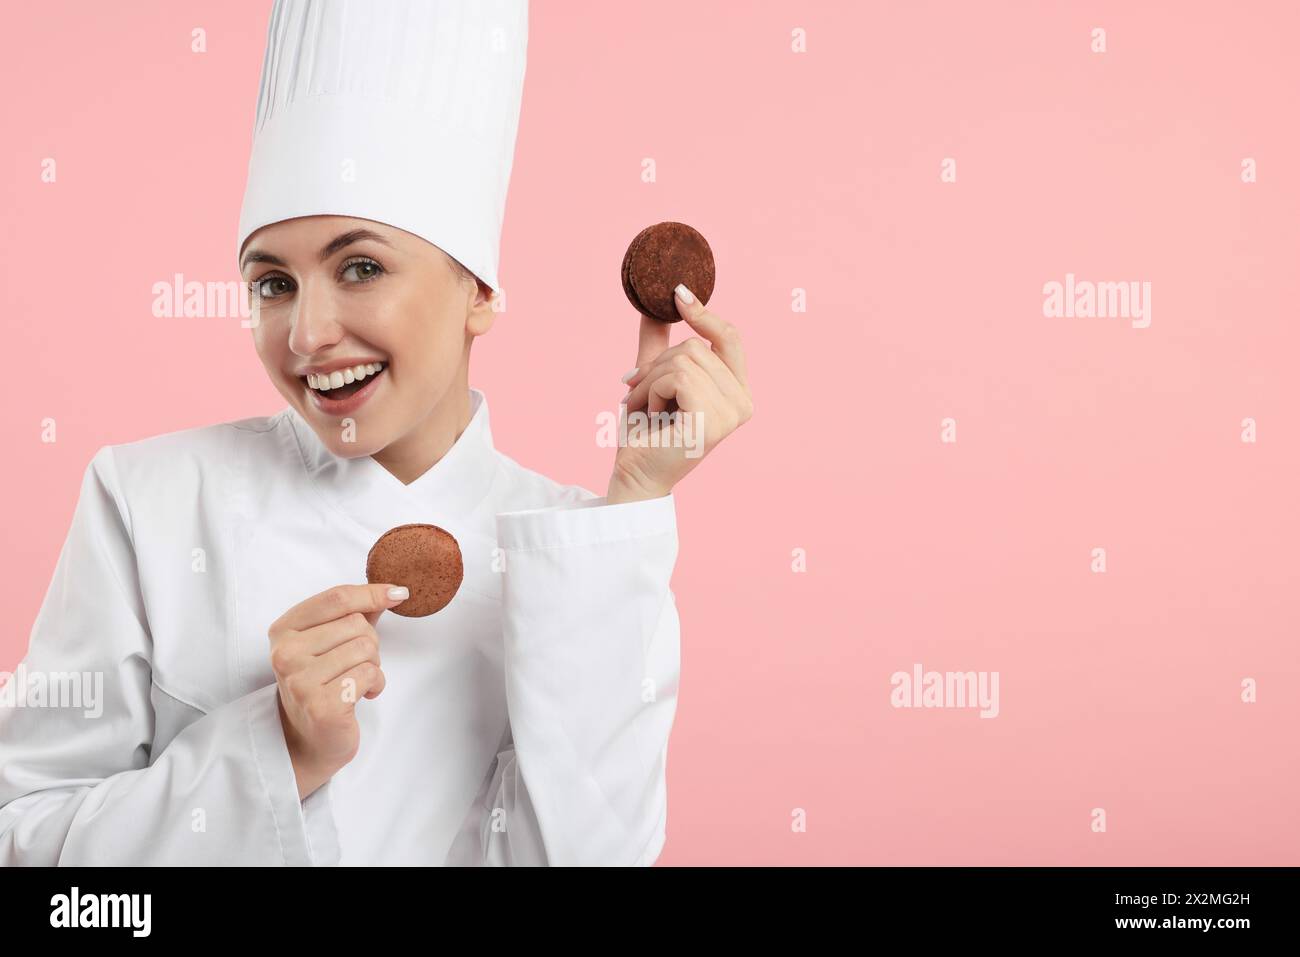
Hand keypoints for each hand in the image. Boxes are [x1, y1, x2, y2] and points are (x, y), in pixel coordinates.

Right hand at [267, 582, 406, 798]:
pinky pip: (370, 675)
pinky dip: (376, 684)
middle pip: (356, 623)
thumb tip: (393, 591)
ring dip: (373, 665)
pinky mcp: (321, 705)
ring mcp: (300, 680)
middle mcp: (286, 653)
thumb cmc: (323, 684)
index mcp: (284, 629)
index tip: (398, 594)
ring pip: (366, 648)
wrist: (309, 739)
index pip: (337, 598)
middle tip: (355, 664)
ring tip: (356, 681)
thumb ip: (356, 614)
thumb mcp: (330, 643)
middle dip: (370, 642)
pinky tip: (360, 696)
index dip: (372, 593)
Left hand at [608, 284, 753, 503]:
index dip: (705, 314)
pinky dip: (652, 390)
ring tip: (644, 408)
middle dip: (657, 365)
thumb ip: (660, 344)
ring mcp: (732, 413)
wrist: (634, 475)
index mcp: (736, 392)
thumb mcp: (653, 378)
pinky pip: (677, 376)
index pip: (730, 338)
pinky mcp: (713, 420)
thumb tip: (657, 300)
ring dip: (650, 380)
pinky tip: (651, 416)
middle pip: (696, 345)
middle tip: (638, 394)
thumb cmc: (645, 434)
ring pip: (684, 358)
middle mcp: (743, 402)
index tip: (678, 294)